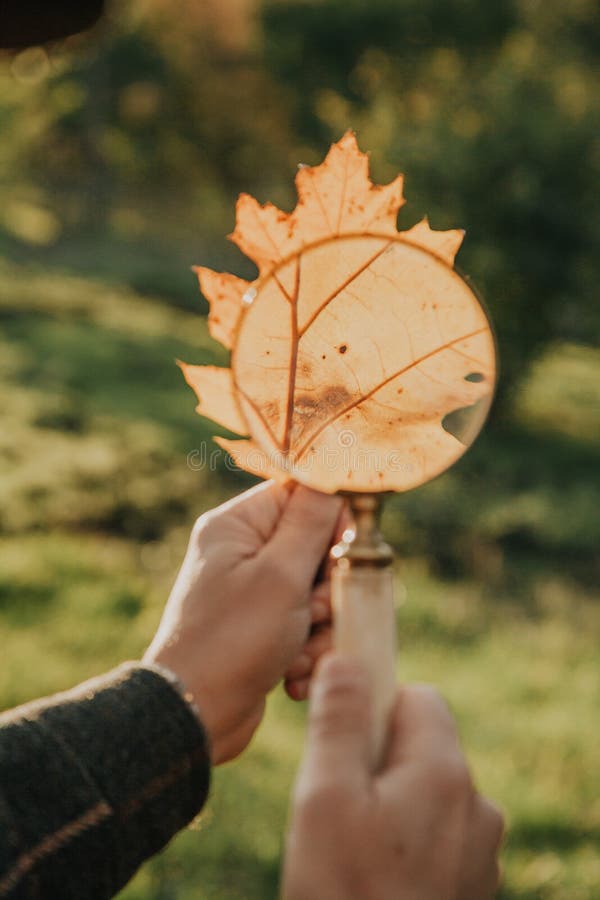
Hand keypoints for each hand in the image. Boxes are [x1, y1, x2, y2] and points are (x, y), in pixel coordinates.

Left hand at [143, 481, 341, 763]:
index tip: (342, 554)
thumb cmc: (233, 639)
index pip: (303, 496)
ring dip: (319, 629)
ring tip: (294, 653)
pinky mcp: (263, 628)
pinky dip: (307, 652)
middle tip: (311, 612)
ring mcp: (252, 592)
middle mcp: (243, 552)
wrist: (195, 716)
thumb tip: (332, 469)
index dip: (333, 524)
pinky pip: (306, 627)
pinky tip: (289, 676)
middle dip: (326, 590)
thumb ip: (312, 522)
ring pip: (318, 593)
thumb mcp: (280, 575)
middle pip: (318, 549)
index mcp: (237, 525)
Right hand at [283, 655, 503, 899]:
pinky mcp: (472, 885)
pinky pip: (438, 835)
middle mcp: (479, 806)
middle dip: (380, 759)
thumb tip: (348, 658)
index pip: (419, 696)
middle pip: (424, 745)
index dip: (375, 708)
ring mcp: (480, 852)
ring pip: (428, 792)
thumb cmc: (343, 891)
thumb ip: (340, 718)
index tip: (342, 743)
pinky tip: (375, 876)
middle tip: (338, 806)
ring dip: (392, 803)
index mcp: (447, 773)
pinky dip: (407, 840)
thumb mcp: (325, 796)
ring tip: (353, 849)